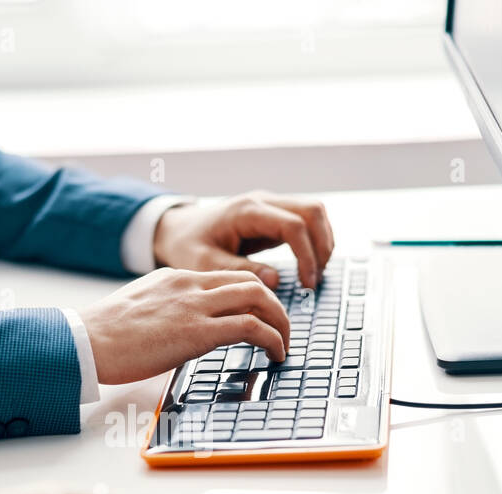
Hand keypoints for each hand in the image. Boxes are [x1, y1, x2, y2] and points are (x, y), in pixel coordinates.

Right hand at [79, 267, 290, 383]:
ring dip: (281, 322)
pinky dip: (272, 340)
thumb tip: (177, 331)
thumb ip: (164, 311)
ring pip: (259, 297)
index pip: (227, 279)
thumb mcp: (139, 310)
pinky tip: (275, 355)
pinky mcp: (197, 332)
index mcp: (175, 278)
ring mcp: (195, 306)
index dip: (251, 298)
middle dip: (276, 307)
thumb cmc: (103, 335)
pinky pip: (250, 327)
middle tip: (282, 331)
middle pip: (252, 282)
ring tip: (284, 346)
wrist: (85, 341)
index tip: (259, 317)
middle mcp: (190, 285)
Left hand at [152, 191, 335, 289]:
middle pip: (313, 211)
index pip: (293, 225)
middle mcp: (263, 202)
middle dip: (322, 246)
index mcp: (246, 211)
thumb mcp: (205, 263)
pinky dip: (315, 242)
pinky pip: (306, 222)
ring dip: (323, 243)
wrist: (178, 230)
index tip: (307, 283)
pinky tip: (309, 266)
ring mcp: (271, 206)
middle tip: (315, 280)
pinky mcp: (274, 216)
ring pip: (315, 213)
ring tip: (314, 275)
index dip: (306, 255)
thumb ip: (239, 270)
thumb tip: (275, 280)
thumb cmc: (188, 246)